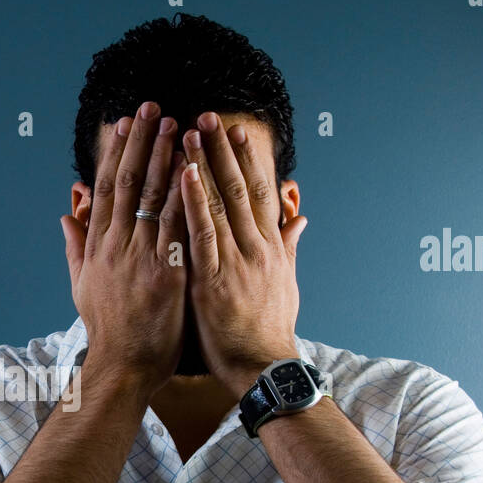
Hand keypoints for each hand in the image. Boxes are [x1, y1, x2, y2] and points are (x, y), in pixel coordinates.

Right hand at [61, 100, 189, 397]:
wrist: (123, 367)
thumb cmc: (109, 331)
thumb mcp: (82, 286)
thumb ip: (75, 247)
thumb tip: (66, 215)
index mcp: (98, 247)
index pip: (105, 189)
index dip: (114, 153)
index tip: (125, 124)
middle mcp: (115, 246)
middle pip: (126, 182)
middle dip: (140, 142)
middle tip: (152, 107)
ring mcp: (139, 257)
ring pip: (150, 197)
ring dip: (163, 156)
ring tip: (176, 123)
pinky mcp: (165, 272)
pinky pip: (175, 225)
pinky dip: (183, 195)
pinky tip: (193, 168)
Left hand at [180, 111, 308, 396]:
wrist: (263, 367)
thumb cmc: (269, 330)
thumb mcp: (286, 284)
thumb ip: (288, 247)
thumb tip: (299, 219)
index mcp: (269, 248)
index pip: (258, 195)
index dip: (246, 161)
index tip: (235, 132)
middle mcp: (256, 248)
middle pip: (239, 189)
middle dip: (223, 151)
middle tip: (208, 116)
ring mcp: (236, 262)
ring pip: (220, 204)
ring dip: (205, 165)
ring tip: (190, 132)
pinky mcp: (215, 280)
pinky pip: (203, 235)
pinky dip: (193, 204)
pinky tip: (183, 177)